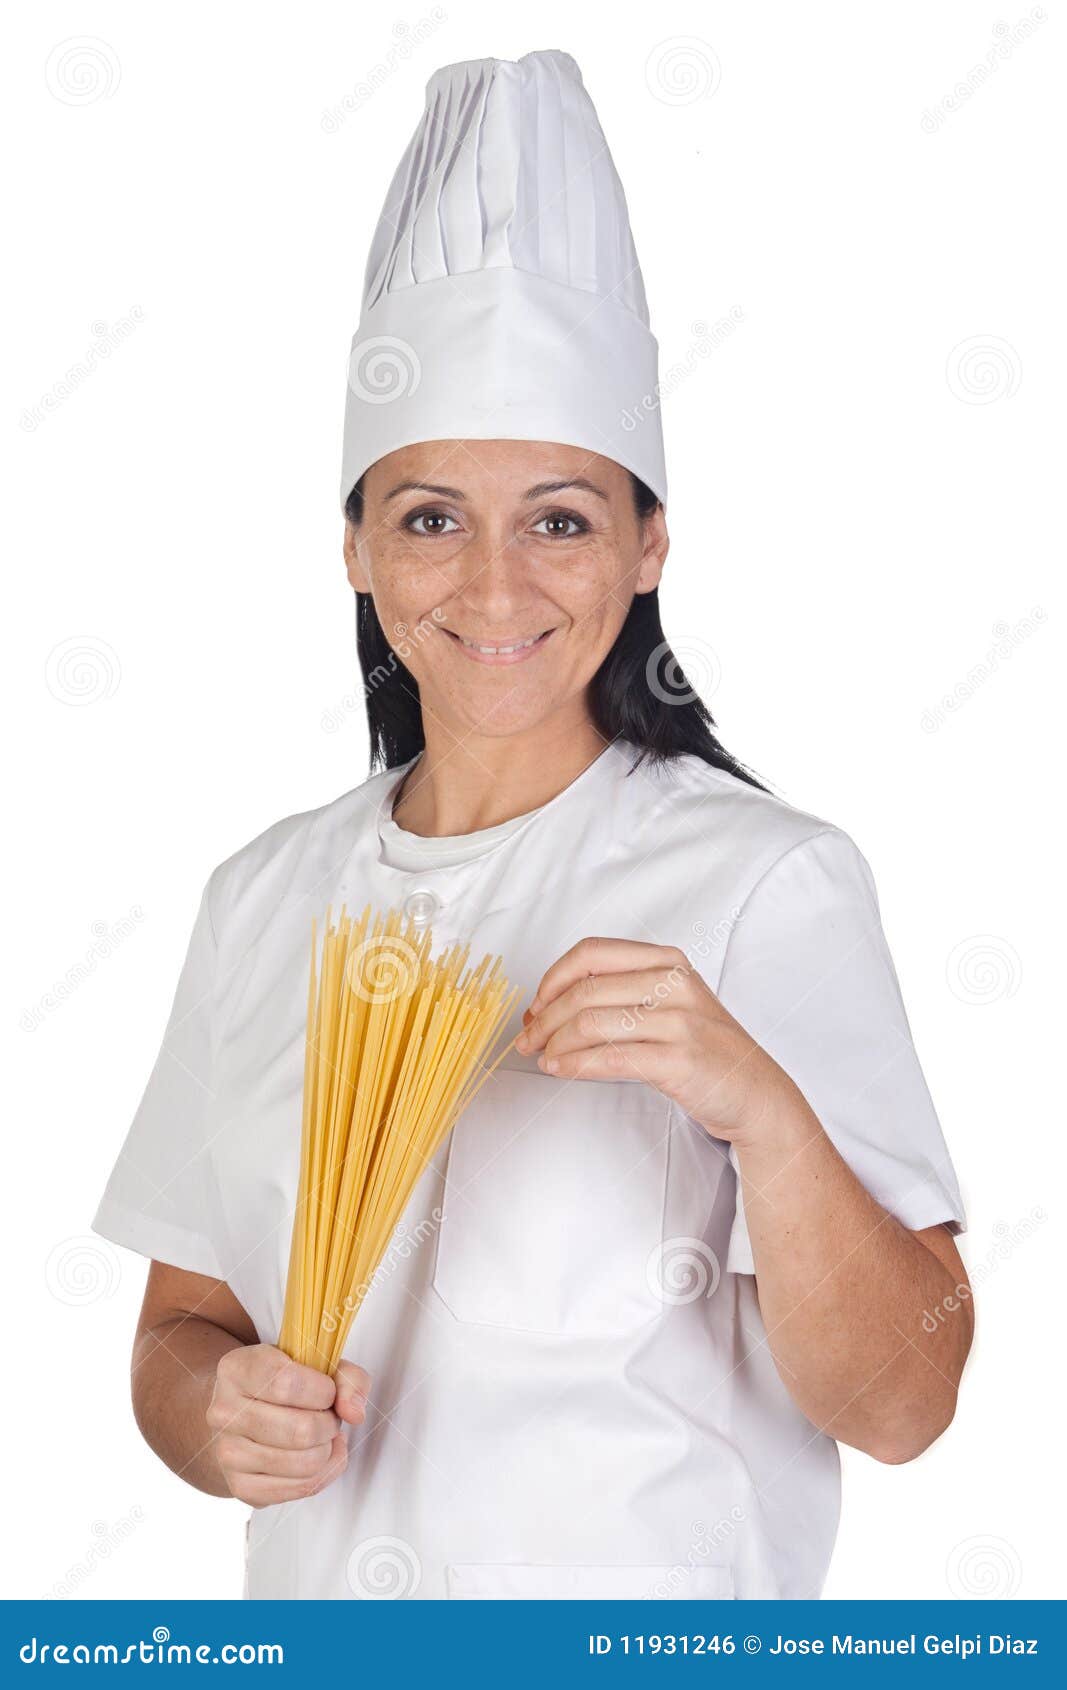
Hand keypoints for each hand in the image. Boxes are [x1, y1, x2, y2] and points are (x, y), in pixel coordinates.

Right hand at [206, 1344, 369, 1506]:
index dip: (323, 1390)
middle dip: (330, 1424)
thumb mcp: (316, 1362)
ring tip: (321, 1435)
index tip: (327, 1391)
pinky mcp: (241, 1487)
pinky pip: (301, 1489)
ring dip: (328, 1449)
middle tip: (328, 1416)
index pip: (287, 1383)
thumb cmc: (283, 1383)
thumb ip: (347, 1378)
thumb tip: (354, 1412)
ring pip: (306, 1464)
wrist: (243, 1412)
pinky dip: (323, 1473)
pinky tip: (316, 1455)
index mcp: (236, 1369)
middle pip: (302, 1431)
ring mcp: (228, 1454)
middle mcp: (224, 1412)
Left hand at [514, 935, 799, 1146]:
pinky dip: (575, 1064)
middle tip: (526, 1040)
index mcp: (667, 961)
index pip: (592, 953)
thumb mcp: (669, 1006)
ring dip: (555, 1042)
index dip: (553, 978)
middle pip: (585, 990)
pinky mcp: (679, 1059)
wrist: (757, 1093)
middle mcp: (674, 983)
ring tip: (541, 1057)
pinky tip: (560, 1070)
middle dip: (544, 1017)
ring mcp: (680, 1020)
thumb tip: (545, 1009)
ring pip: (592, 1022)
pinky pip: (610, 1057)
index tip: (535, 1005)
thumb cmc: (706, 1051)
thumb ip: (617, 999)